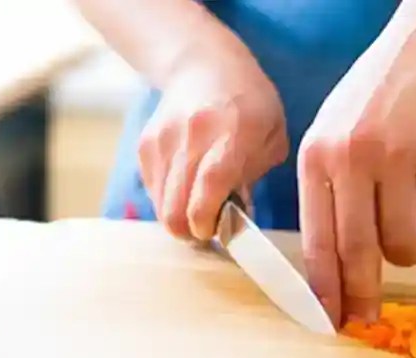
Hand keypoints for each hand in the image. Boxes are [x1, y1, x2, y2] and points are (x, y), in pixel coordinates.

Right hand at [138, 57, 288, 240]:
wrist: (202, 66)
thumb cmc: (247, 104)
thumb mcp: (270, 135)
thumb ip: (253, 177)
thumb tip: (235, 219)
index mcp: (234, 131)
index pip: (210, 184)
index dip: (206, 219)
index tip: (212, 232)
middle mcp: (194, 134)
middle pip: (176, 206)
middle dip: (190, 230)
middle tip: (207, 228)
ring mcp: (164, 140)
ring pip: (161, 205)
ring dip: (178, 217)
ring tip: (197, 207)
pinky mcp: (145, 146)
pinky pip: (153, 191)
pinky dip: (168, 198)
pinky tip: (185, 184)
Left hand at [298, 4, 415, 326]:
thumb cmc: (376, 98)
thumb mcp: (332, 136)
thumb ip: (328, 191)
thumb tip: (330, 264)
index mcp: (316, 159)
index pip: (315, 239)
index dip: (322, 287)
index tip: (327, 319)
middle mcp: (351, 158)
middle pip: (356, 249)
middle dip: (360, 292)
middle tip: (365, 319)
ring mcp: (399, 155)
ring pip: (401, 238)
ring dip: (405, 252)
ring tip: (405, 243)